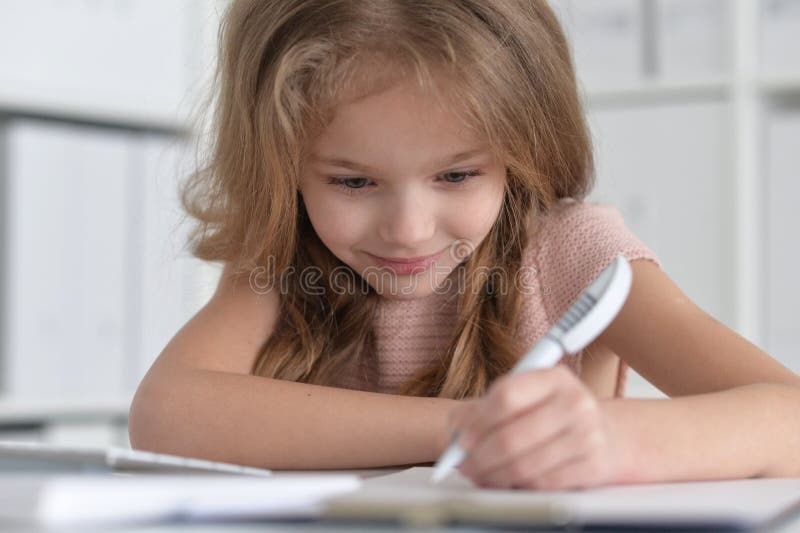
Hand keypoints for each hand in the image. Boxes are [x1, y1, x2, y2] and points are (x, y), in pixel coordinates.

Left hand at [446, 365, 626, 490]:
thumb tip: (455, 429)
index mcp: (555, 377)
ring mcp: (589, 435)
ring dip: (492, 475)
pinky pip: (542, 484)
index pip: (507, 395)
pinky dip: (517, 486)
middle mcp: (576, 402)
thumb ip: (484, 407)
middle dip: (479, 455)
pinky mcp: (594, 466)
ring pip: (524, 465)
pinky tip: (506, 481)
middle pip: (512, 436)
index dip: (477, 420)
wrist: (602, 432)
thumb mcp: (523, 397)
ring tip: (479, 474)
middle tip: (462, 463)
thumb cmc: (549, 413)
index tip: (460, 436)